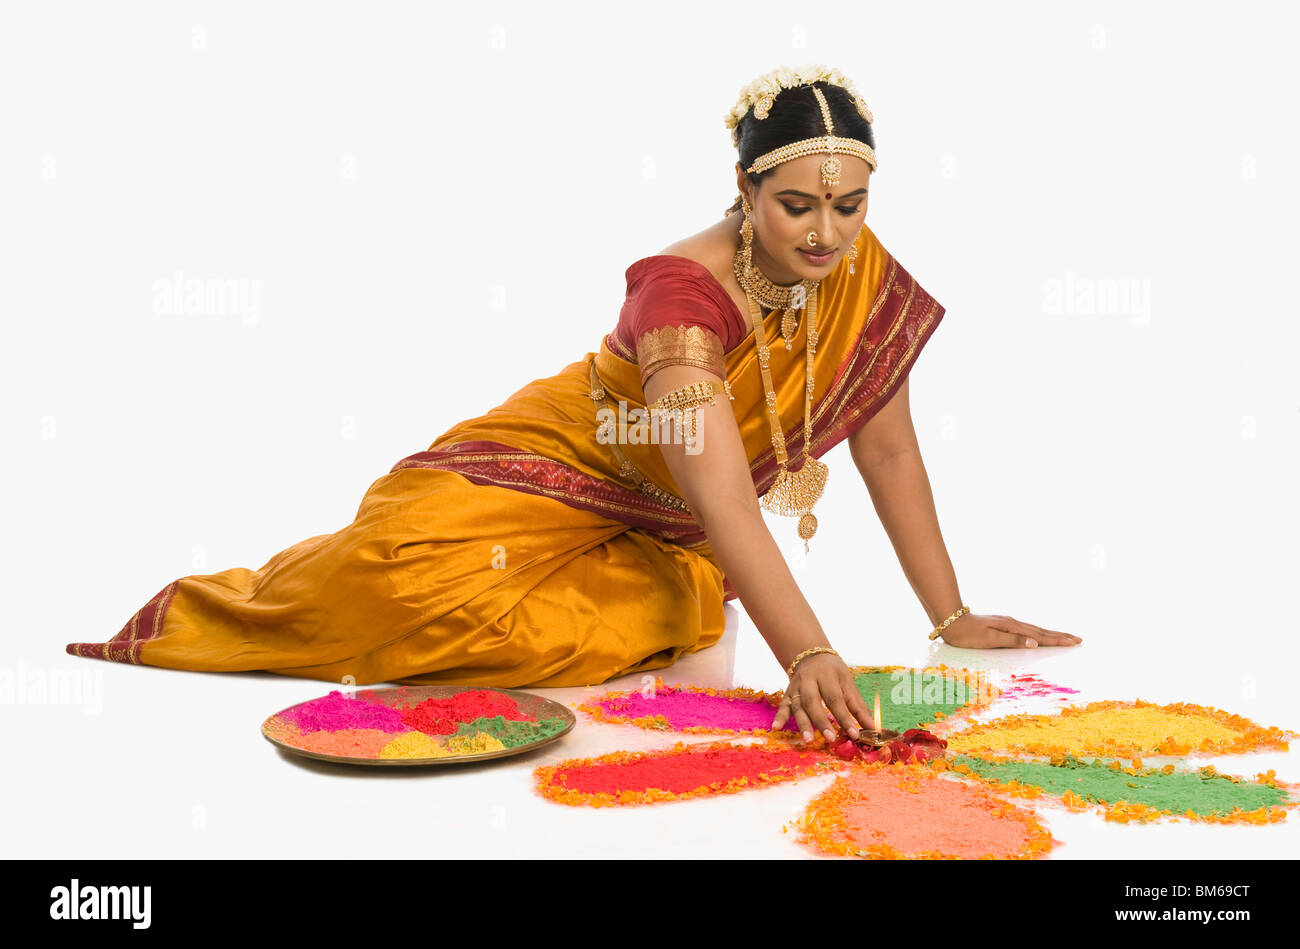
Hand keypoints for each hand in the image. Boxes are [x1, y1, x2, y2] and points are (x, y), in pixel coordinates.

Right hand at [771, 652, 874, 743]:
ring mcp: (796, 686)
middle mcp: (809, 680)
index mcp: (827, 675)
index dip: (845, 717)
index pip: (836, 698)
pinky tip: (776, 728)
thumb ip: (858, 706)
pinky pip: (783, 705)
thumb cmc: (833, 672)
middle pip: (814, 702)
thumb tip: (873, 728)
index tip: (855, 734)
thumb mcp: (848, 682)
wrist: (811, 655)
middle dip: (822, 721)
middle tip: (830, 738)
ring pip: (798, 705)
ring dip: (803, 723)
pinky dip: (780, 716)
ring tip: (808, 740)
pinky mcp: (788, 692)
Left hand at [937, 612, 1080, 647]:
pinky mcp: (1002, 625)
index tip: (1075, 641)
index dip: (1058, 640)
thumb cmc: (968, 633)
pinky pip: (1026, 630)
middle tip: (1078, 639)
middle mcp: (1013, 623)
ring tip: (1064, 637)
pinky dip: (1038, 633)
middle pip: (1041, 630)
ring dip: (1051, 634)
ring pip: (1034, 629)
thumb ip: (1012, 641)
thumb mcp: (989, 639)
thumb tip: (1034, 642)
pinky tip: (1037, 635)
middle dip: (1060, 636)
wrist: (950, 620)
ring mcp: (1007, 623)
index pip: (1040, 636)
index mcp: (1012, 627)